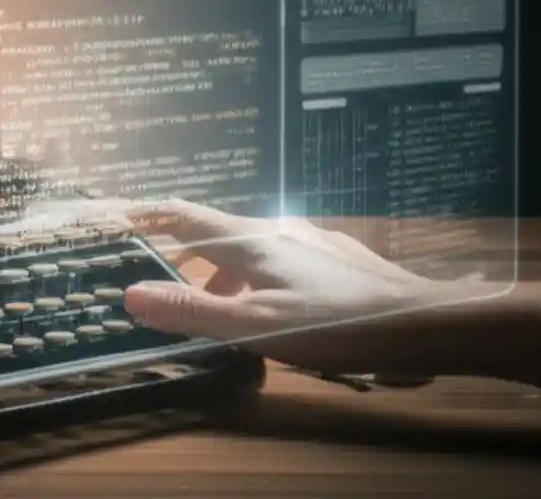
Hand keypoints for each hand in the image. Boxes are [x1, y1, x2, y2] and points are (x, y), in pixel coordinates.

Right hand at [122, 199, 492, 375]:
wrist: (423, 321)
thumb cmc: (334, 324)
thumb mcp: (254, 326)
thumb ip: (192, 310)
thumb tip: (131, 293)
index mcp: (250, 242)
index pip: (185, 216)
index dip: (148, 215)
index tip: (117, 216)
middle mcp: (278, 229)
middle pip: (217, 235)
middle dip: (186, 256)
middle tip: (164, 284)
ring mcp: (311, 240)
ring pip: (253, 251)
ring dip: (226, 276)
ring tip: (221, 312)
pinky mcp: (337, 256)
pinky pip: (283, 260)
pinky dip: (261, 280)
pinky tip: (278, 309)